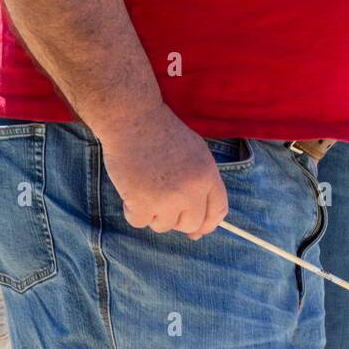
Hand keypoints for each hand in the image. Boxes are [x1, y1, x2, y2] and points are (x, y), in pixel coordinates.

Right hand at [100, 104, 228, 238]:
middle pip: (190, 224)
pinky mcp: (143, 203)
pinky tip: (131, 188)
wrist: (132, 118)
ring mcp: (168, 198)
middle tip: (161, 200)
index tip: (196, 230)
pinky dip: (132, 210)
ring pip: (163, 226)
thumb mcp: (193, 152)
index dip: (207, 224)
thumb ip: (200, 184)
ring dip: (152, 212)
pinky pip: (139, 222)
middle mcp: (192, 190)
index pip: (217, 211)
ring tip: (145, 185)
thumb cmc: (160, 132)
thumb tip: (196, 229)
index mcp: (208, 174)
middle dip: (175, 218)